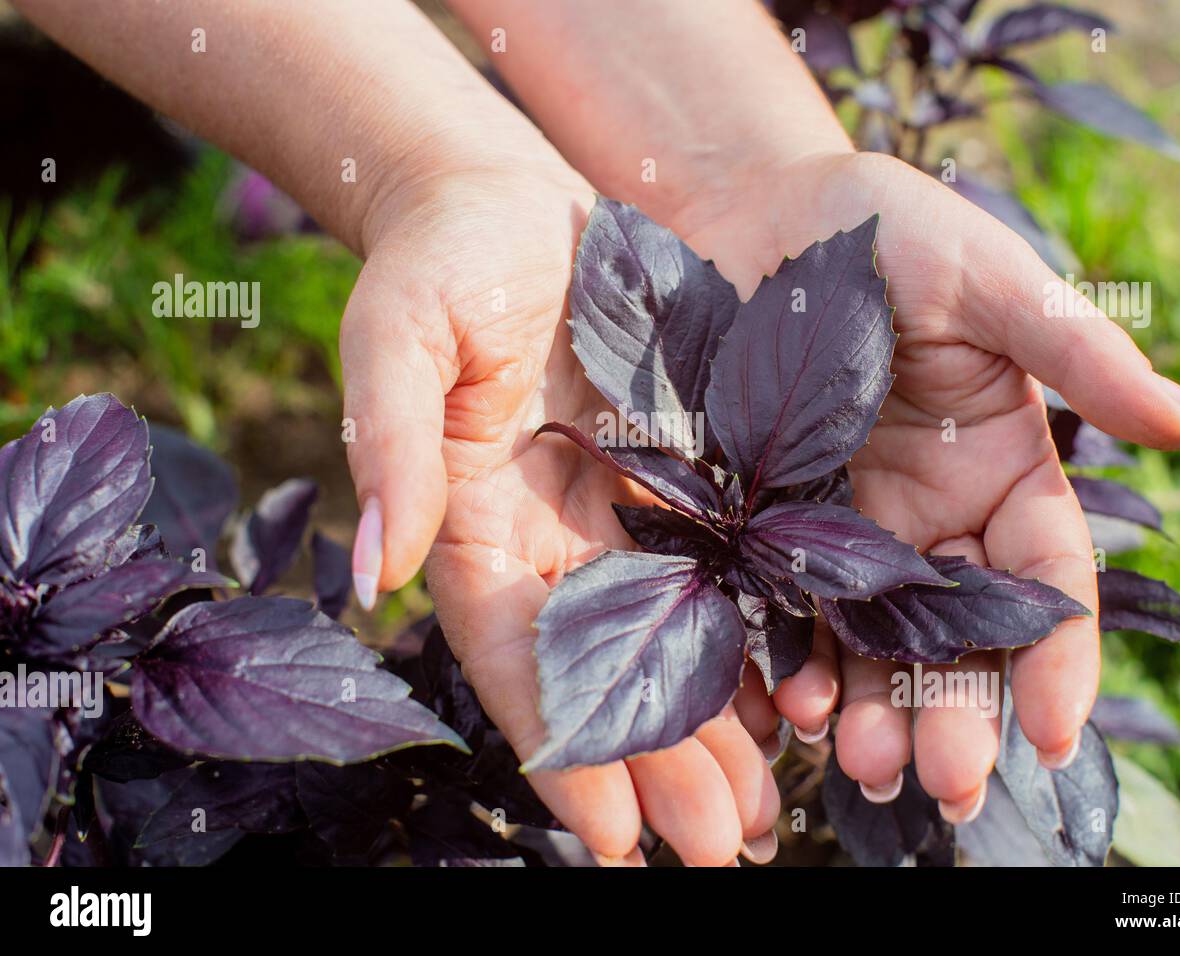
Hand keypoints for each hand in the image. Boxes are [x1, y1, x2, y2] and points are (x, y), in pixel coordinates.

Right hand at [342, 169, 778, 865]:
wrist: (512, 203)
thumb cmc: (442, 260)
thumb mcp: (401, 331)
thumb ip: (390, 440)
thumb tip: (376, 564)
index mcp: (479, 526)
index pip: (519, 657)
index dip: (563, 745)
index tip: (608, 836)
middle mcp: (554, 541)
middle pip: (608, 671)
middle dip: (659, 763)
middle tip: (719, 847)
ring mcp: (621, 513)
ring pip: (674, 639)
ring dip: (715, 729)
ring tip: (763, 809)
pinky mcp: (683, 475)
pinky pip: (722, 571)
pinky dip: (753, 639)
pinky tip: (797, 698)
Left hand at [675, 150, 1179, 819]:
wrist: (741, 209)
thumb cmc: (880, 227)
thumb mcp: (987, 281)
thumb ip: (1079, 355)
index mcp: (999, 467)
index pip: (1044, 579)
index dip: (1057, 657)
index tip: (1051, 731)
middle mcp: (926, 514)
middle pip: (958, 633)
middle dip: (960, 710)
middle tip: (949, 784)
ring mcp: (841, 527)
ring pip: (873, 640)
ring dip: (877, 708)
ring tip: (865, 763)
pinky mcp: (760, 523)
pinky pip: (783, 608)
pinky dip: (792, 660)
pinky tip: (792, 704)